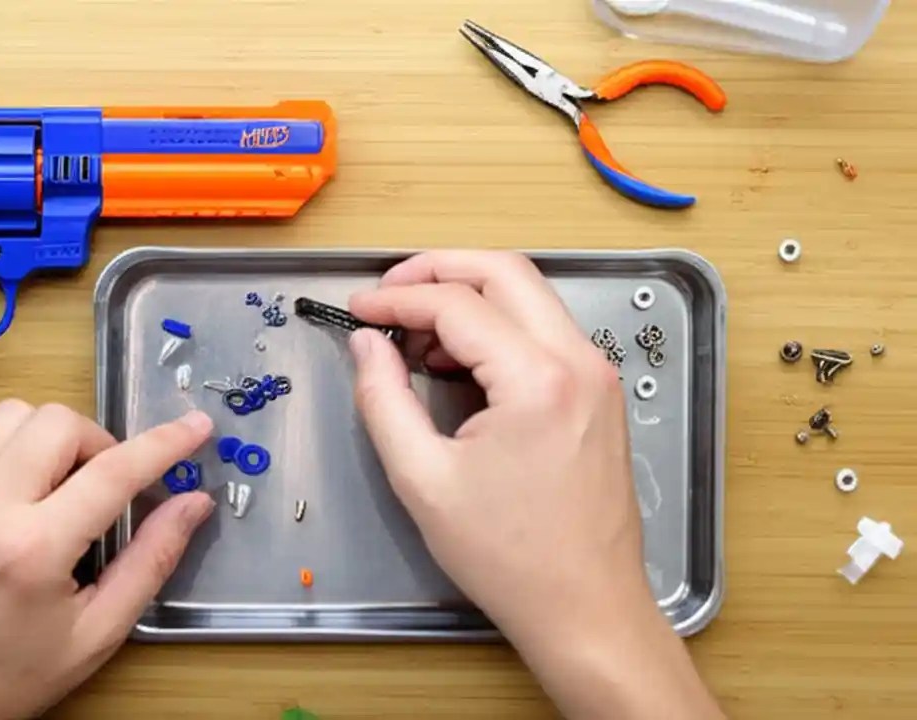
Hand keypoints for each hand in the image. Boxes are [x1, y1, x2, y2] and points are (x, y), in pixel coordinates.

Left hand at [0, 401, 214, 719]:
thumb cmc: (9, 674)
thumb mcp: (96, 633)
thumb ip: (150, 561)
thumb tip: (194, 502)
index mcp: (33, 551)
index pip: (114, 472)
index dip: (164, 443)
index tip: (195, 427)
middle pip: (57, 422)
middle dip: (96, 444)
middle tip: (101, 487)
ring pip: (10, 415)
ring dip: (46, 438)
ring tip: (53, 484)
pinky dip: (0, 445)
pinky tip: (10, 486)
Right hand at [348, 251, 721, 718]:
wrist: (588, 609)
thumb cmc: (507, 556)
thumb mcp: (423, 479)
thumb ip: (384, 400)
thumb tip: (367, 344)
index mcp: (539, 378)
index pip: (458, 304)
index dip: (397, 299)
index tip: (356, 311)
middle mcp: (579, 361)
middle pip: (504, 273)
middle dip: (437, 271)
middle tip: (386, 295)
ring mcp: (597, 375)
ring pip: (528, 297)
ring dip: (468, 299)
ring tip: (413, 338)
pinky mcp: (599, 395)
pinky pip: (544, 333)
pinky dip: (496, 329)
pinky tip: (456, 362)